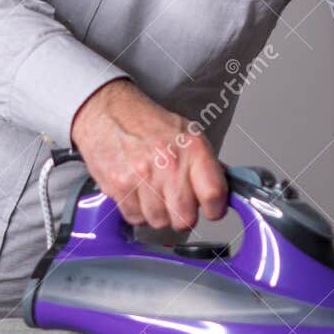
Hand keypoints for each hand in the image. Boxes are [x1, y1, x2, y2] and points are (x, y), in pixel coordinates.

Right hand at [68, 78, 227, 229]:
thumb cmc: (147, 123)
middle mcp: (169, 163)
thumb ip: (207, 165)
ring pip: (159, 222)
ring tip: (153, 192)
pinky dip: (137, 211)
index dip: (215, 209)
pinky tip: (137, 192)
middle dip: (183, 215)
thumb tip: (225, 191)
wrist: (107, 112)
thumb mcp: (187, 134)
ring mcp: (142, 176)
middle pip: (186, 218)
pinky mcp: (119, 186)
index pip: (214, 195)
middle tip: (177, 201)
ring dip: (158, 214)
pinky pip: (135, 218)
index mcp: (193, 149)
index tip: (211, 209)